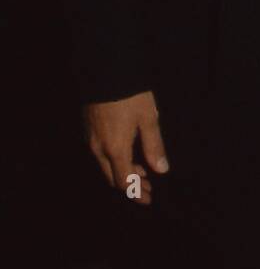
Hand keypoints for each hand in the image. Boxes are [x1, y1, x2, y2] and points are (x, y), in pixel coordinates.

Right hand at [84, 91, 168, 206]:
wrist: (104, 70)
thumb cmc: (130, 94)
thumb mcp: (148, 118)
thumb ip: (154, 146)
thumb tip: (161, 170)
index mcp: (115, 149)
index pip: (123, 182)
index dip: (136, 193)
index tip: (149, 198)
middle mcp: (98, 149)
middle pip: (112, 178)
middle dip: (130, 186)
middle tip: (148, 187)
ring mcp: (90, 139)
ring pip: (105, 166)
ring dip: (122, 172)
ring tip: (142, 171)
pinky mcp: (87, 128)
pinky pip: (100, 153)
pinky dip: (114, 160)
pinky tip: (127, 153)